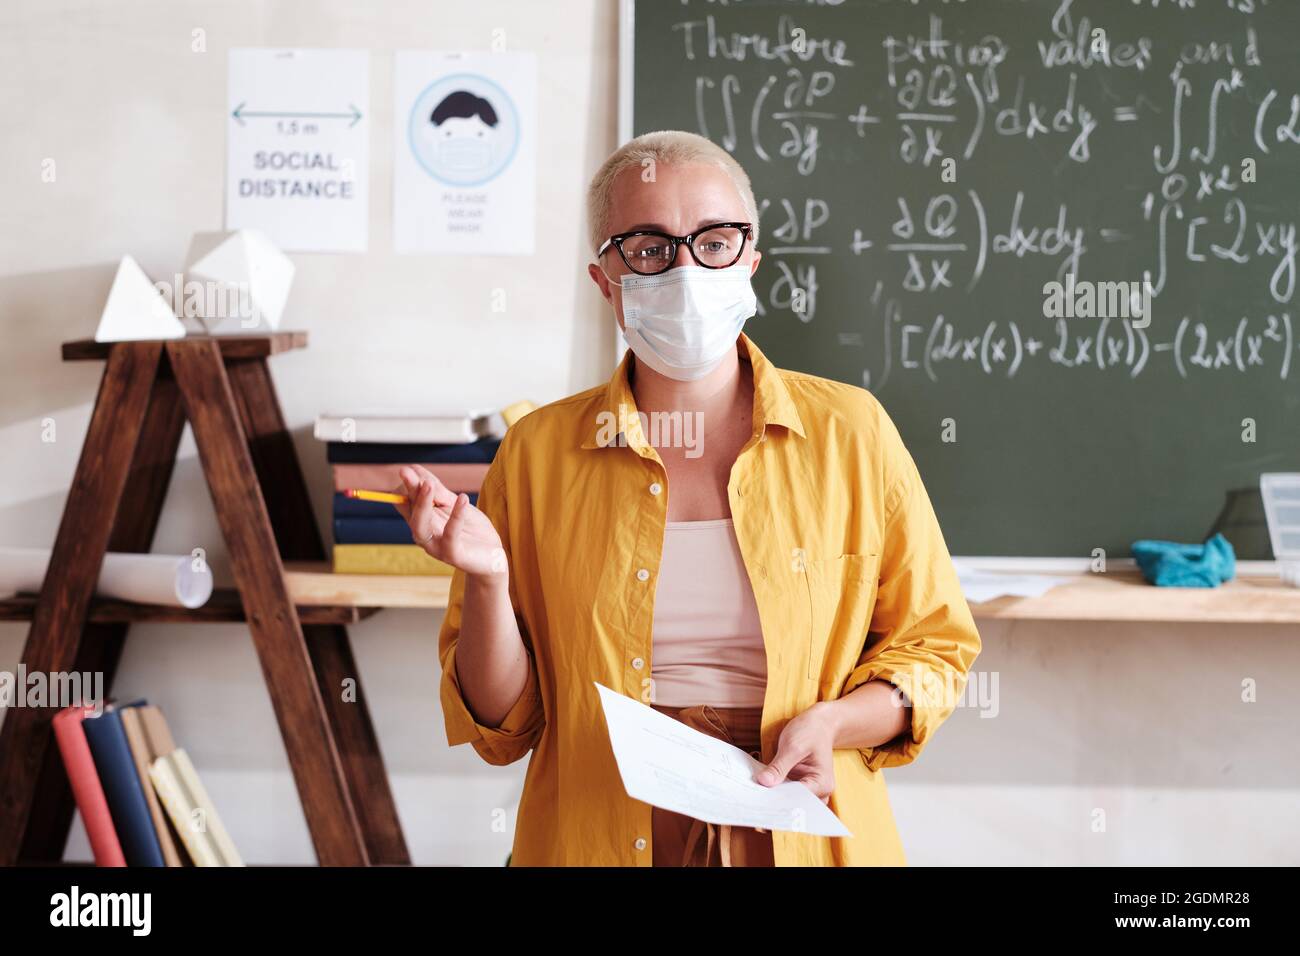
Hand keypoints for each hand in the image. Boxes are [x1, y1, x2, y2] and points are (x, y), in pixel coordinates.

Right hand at [392, 465, 506, 577]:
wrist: (492, 557)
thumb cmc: (471, 529)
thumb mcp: (454, 505)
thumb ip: (438, 491)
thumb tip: (414, 469)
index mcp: (422, 521)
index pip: (406, 502)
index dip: (406, 485)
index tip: (410, 468)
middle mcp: (424, 534)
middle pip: (411, 511)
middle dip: (409, 491)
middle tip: (406, 472)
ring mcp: (436, 546)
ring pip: (421, 525)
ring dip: (423, 504)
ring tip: (428, 484)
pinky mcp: (453, 555)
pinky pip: (450, 535)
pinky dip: (456, 516)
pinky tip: (462, 498)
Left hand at [755, 701, 836, 803]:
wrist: (819, 723)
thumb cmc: (811, 731)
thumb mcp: (793, 746)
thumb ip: (779, 766)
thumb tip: (763, 782)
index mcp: (822, 783)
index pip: (798, 799)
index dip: (778, 799)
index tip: (760, 798)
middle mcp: (819, 791)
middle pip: (794, 803)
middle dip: (775, 799)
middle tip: (754, 796)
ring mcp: (809, 788)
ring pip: (789, 799)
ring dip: (774, 794)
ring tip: (756, 791)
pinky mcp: (800, 784)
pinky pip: (787, 791)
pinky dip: (776, 788)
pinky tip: (763, 784)